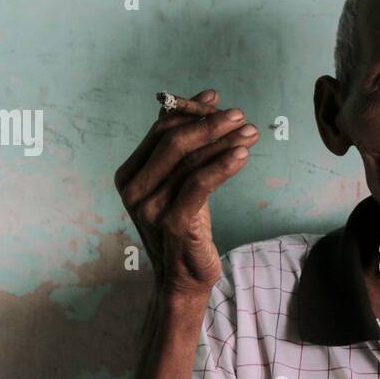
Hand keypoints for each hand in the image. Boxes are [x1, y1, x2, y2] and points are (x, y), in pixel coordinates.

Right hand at [113, 89, 257, 300]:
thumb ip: (183, 147)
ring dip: (224, 143)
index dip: (190, 111)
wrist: (182, 278)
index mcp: (128, 175)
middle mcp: (133, 190)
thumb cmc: (183, 227)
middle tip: (240, 115)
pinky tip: (242, 155)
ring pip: (190, 162)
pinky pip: (200, 185)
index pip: (160, 131)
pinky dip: (223, 166)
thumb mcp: (177, 185)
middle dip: (209, 123)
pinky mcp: (173, 223)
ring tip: (250, 133)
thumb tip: (205, 100)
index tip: (217, 99)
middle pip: (173, 142)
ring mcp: (150, 208)